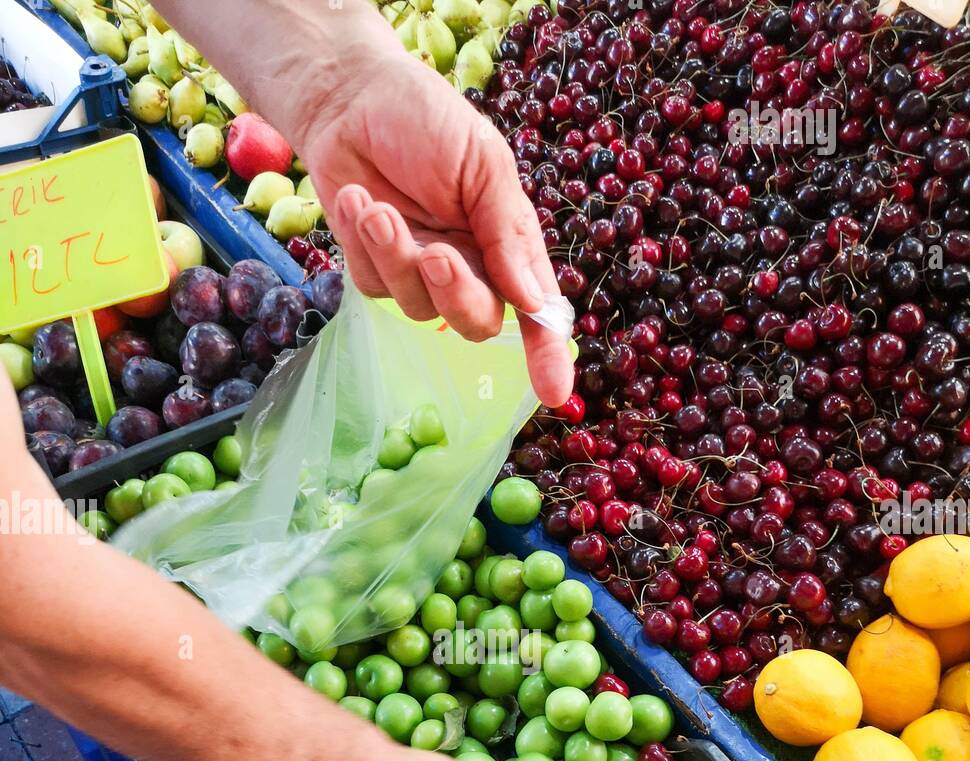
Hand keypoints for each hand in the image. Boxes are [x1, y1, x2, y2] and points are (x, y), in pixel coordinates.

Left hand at [302, 54, 572, 406]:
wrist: (350, 97)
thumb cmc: (425, 119)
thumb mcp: (483, 164)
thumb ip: (508, 233)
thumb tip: (532, 298)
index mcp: (508, 243)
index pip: (536, 310)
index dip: (547, 353)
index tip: (554, 391)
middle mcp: (470, 267)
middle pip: (475, 321)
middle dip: (455, 294)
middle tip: (434, 254)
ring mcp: (421, 273)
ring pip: (419, 307)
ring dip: (396, 258)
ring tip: (376, 208)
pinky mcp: (376, 270)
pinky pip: (376, 287)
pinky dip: (365, 244)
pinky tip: (357, 201)